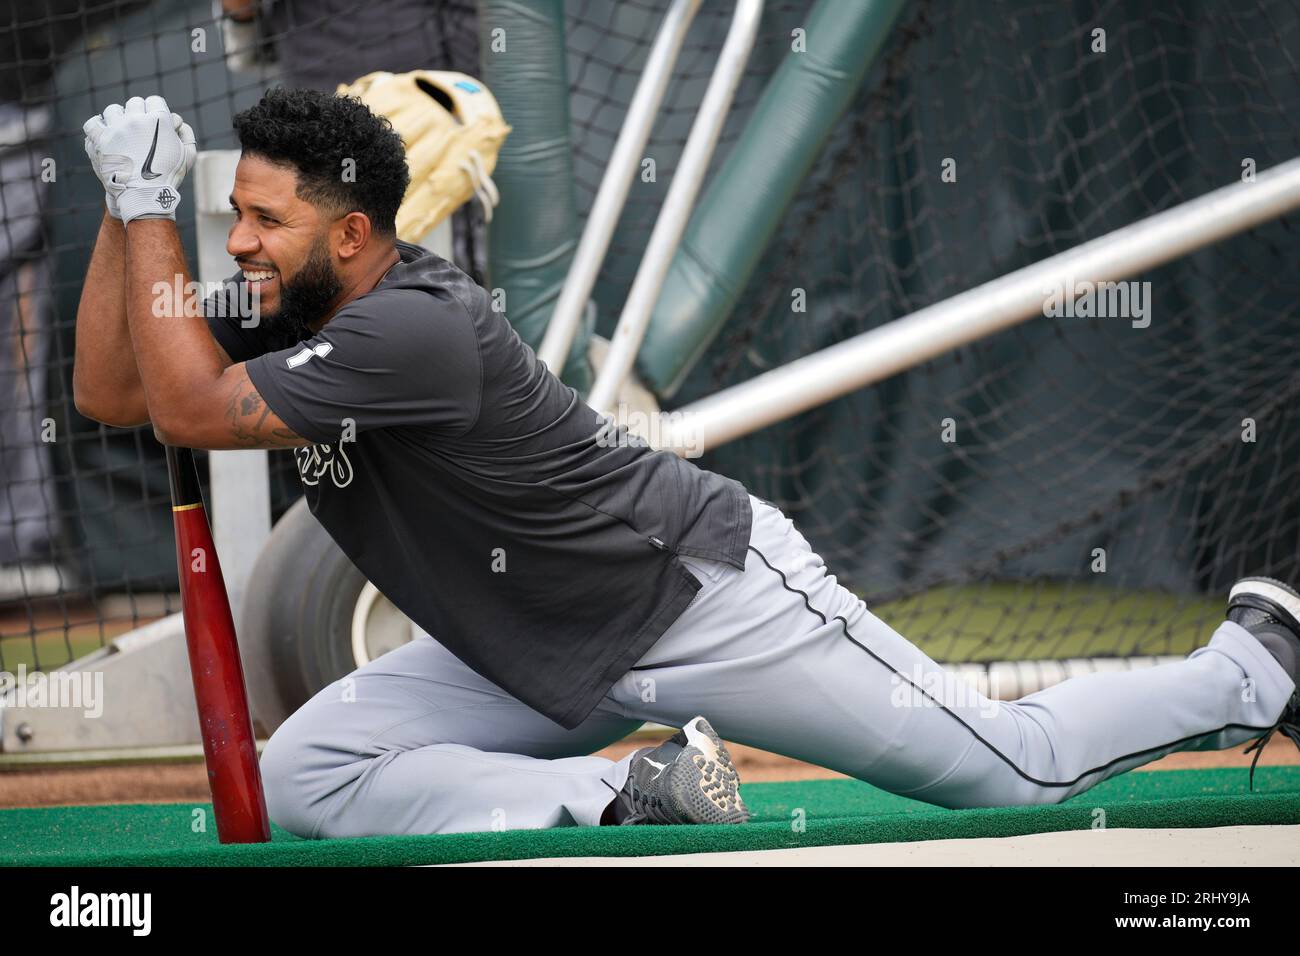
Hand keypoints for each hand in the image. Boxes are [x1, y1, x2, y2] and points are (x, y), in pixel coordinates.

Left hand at [83, 96, 196, 222]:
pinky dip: (98, 127)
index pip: (155, 101)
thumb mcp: (188, 156)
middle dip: (139, 113)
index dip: (157, 111)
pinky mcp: (99, 139)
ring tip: (122, 132)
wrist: (143, 196)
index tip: (156, 121)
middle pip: (135, 103)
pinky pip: (93, 123)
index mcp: (159, 121)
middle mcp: (135, 120)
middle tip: (141, 130)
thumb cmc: (168, 177)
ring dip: (118, 118)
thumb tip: (176, 121)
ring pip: (113, 110)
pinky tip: (105, 134)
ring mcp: (115, 128)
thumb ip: (187, 135)